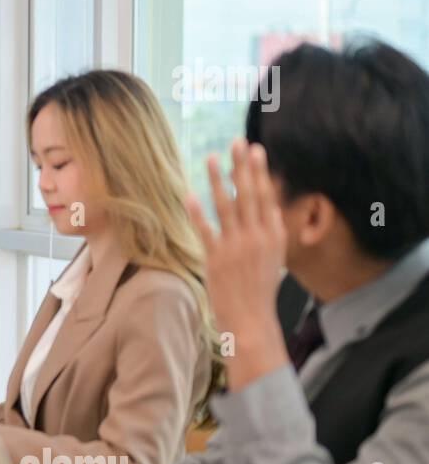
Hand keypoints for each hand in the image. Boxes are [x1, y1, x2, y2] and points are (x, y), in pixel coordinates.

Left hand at [185, 139, 289, 390]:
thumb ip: (270, 231)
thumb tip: (268, 208)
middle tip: (237, 142)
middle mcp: (257, 238)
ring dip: (219, 181)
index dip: (259, 171)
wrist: (252, 321)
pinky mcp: (217, 260)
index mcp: (273, 235)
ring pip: (227, 207)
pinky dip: (197, 212)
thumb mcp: (274, 258)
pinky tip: (189, 194)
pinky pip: (206, 231)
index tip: (254, 148)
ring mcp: (236, 247)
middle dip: (242, 167)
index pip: (266, 196)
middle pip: (249, 195)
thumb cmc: (260, 290)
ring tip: (211, 158)